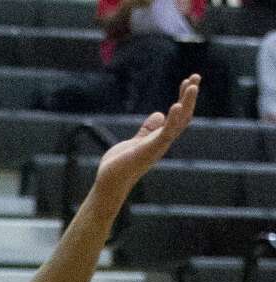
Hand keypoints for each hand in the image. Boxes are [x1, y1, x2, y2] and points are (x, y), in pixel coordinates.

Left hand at [94, 75, 198, 201]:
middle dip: (190, 97)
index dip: (185, 98)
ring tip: (192, 85)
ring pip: (179, 123)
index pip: (179, 116)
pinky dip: (172, 120)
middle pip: (184, 116)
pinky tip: (176, 106)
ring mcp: (158, 146)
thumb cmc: (121, 164)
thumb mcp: (137, 140)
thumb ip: (148, 129)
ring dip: (187, 103)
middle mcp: (163, 142)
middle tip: (196, 76)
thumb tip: (159, 115)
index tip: (188, 81)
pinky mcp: (150, 150)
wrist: (110, 181)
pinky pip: (165, 134)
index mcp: (160, 138)